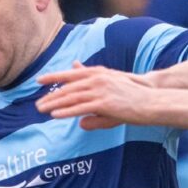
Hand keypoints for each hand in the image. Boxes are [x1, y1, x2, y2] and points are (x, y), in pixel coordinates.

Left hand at [36, 63, 155, 129]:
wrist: (150, 98)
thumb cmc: (132, 95)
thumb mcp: (112, 89)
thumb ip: (95, 93)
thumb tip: (81, 110)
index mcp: (99, 73)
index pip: (71, 74)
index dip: (54, 76)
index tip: (39, 80)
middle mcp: (97, 78)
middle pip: (68, 87)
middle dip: (51, 95)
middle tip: (37, 104)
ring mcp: (100, 90)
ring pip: (71, 97)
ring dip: (54, 104)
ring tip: (41, 110)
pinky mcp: (104, 103)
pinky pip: (80, 108)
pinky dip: (66, 111)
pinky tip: (55, 114)